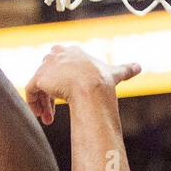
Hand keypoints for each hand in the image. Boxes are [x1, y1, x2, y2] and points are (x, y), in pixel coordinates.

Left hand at [24, 45, 140, 124]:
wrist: (91, 87)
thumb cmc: (102, 80)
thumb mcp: (114, 72)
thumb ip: (125, 69)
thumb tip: (140, 66)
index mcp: (73, 52)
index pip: (62, 65)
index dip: (63, 81)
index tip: (68, 96)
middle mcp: (57, 55)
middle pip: (49, 75)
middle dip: (50, 95)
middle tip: (53, 113)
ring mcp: (46, 66)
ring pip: (40, 86)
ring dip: (43, 104)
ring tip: (48, 119)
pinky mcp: (38, 78)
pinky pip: (30, 91)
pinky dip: (34, 104)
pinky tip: (42, 116)